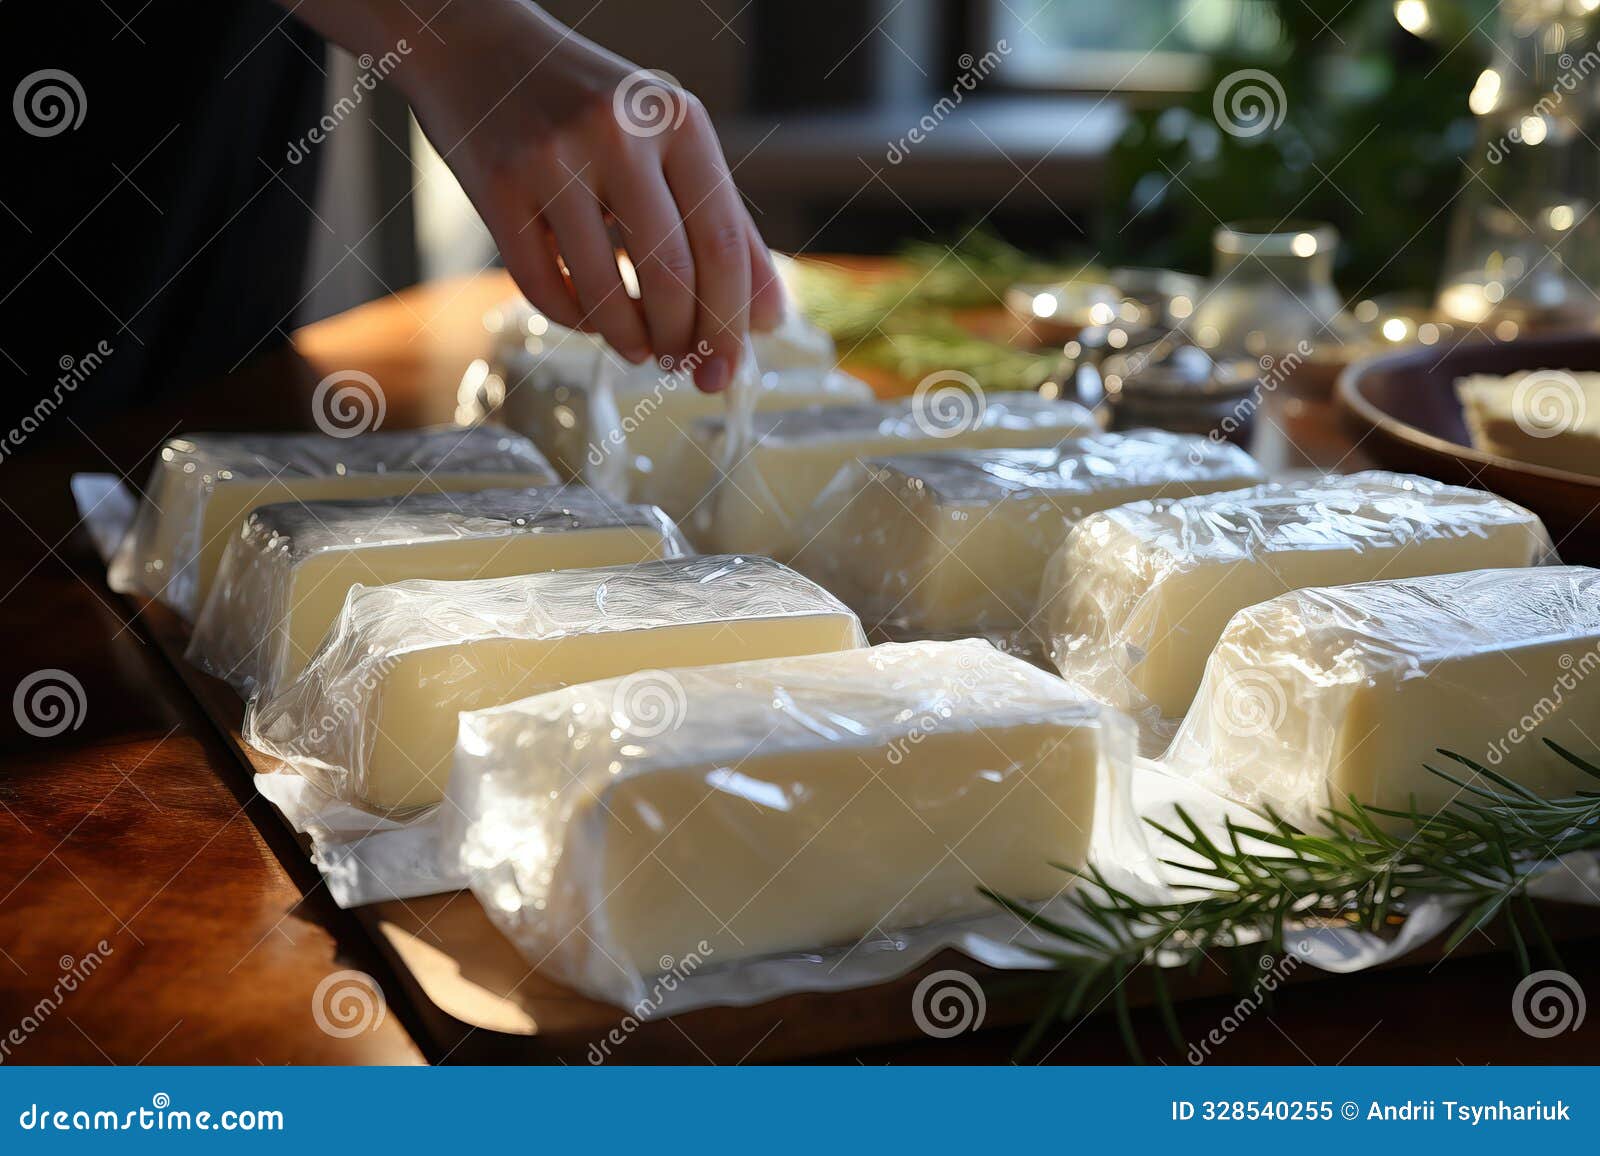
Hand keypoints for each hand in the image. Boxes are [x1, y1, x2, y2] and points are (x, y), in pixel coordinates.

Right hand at [290, 0, 782, 391]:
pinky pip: (544, 287)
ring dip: (629, 340)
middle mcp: (618, 132)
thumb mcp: (667, 143)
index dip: (732, 320)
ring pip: (604, 291)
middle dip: (684, 340)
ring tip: (639, 350)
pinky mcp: (497, 188)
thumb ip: (723, 222)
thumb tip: (768, 320)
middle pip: (672, 273)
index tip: (730, 368)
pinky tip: (589, 319)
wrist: (478, 45)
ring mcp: (552, 159)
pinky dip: (574, 320)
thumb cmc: (591, 109)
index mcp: (677, 119)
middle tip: (685, 368)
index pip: (724, 242)